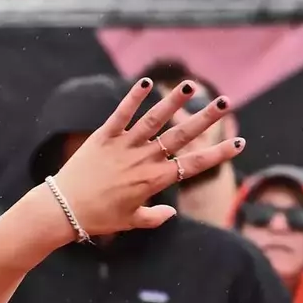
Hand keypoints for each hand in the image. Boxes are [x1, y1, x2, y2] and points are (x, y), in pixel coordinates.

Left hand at [51, 78, 244, 237]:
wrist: (63, 210)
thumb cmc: (97, 218)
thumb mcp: (130, 221)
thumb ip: (153, 216)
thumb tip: (171, 212)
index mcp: (154, 180)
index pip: (194, 164)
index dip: (218, 154)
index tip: (239, 143)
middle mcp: (143, 160)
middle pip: (181, 136)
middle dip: (205, 119)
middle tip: (226, 103)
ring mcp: (124, 146)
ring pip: (154, 119)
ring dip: (173, 101)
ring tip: (191, 85)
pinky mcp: (103, 137)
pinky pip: (121, 113)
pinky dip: (133, 97)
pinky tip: (146, 81)